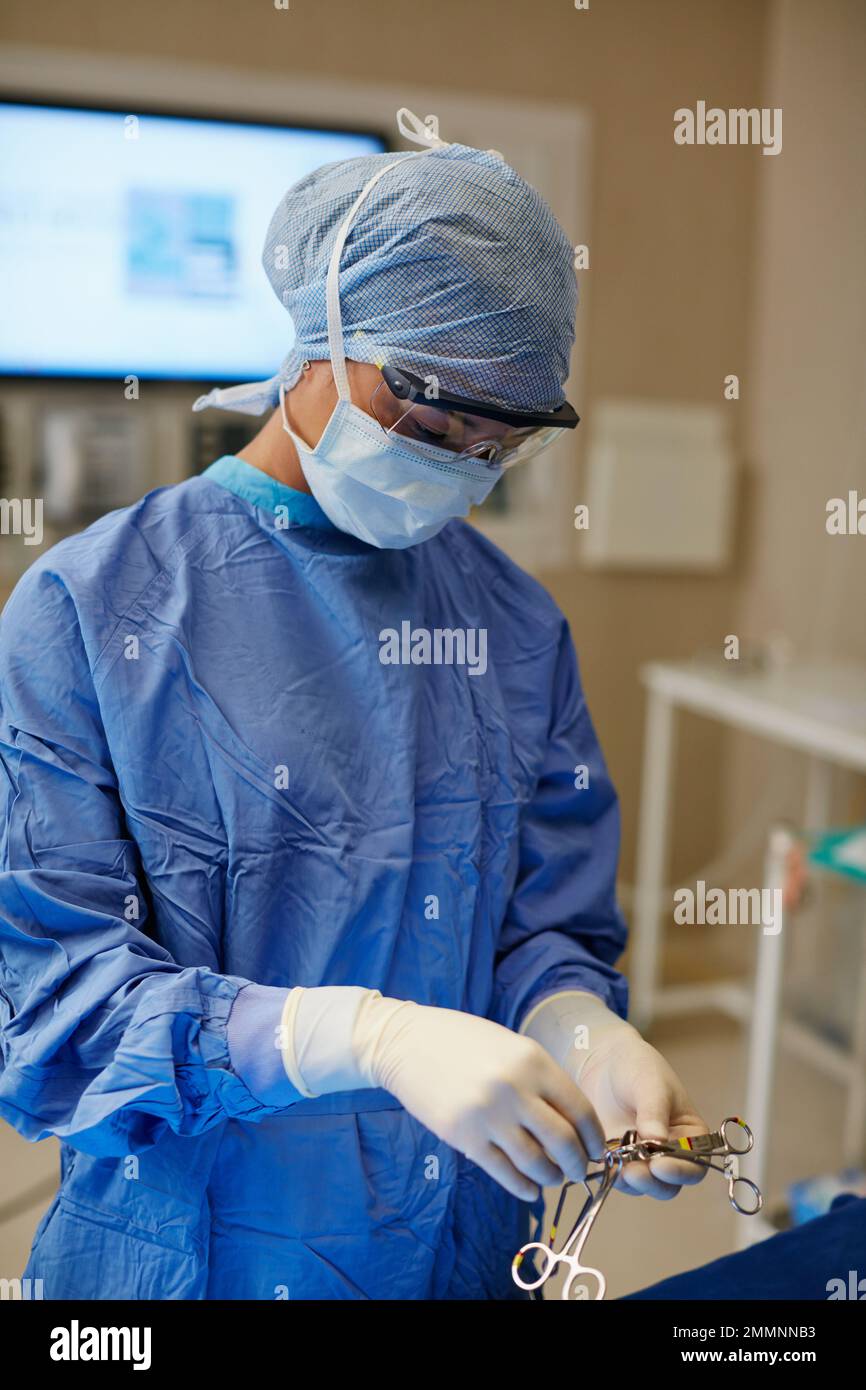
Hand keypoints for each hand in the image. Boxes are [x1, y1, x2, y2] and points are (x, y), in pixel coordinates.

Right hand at [355, 996, 605, 1201]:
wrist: (406, 1043)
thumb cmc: (462, 1041)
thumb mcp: (510, 1046)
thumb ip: (540, 1077)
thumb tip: (571, 1119)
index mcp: (533, 1061)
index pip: (579, 1109)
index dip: (593, 1136)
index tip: (597, 1149)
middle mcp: (515, 1089)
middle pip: (563, 1141)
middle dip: (578, 1163)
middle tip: (579, 1171)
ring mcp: (488, 1115)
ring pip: (535, 1162)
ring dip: (551, 1177)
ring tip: (553, 1178)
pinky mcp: (463, 1137)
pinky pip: (503, 1172)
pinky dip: (522, 1187)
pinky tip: (530, 1190)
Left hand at [575, 1021, 709, 1198]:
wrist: (603, 1060)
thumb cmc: (637, 1066)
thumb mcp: (650, 1083)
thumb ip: (654, 1112)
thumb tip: (657, 1141)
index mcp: (689, 1135)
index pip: (694, 1164)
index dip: (680, 1170)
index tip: (660, 1165)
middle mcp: (669, 1153)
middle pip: (669, 1184)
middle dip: (653, 1182)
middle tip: (634, 1172)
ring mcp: (642, 1158)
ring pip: (642, 1184)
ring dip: (630, 1181)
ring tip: (615, 1163)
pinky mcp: (617, 1159)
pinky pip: (616, 1176)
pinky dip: (610, 1173)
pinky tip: (600, 1160)